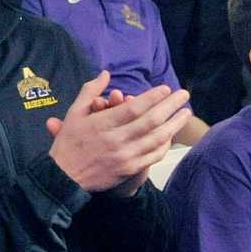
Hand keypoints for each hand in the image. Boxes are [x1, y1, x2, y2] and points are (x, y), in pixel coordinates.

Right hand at [46, 72, 189, 194]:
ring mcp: (125, 156)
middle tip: (184, 94)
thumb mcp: (73, 114)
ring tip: (186, 113)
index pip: (133, 108)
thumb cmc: (68, 143)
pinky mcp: (130, 169)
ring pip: (157, 138)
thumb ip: (90, 92)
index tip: (165, 88)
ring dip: (174, 124)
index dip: (152, 97)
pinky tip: (171, 134)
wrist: (64, 178)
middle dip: (171, 106)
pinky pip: (153, 155)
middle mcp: (116, 139)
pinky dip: (165, 144)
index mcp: (101, 124)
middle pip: (151, 121)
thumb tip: (105, 74)